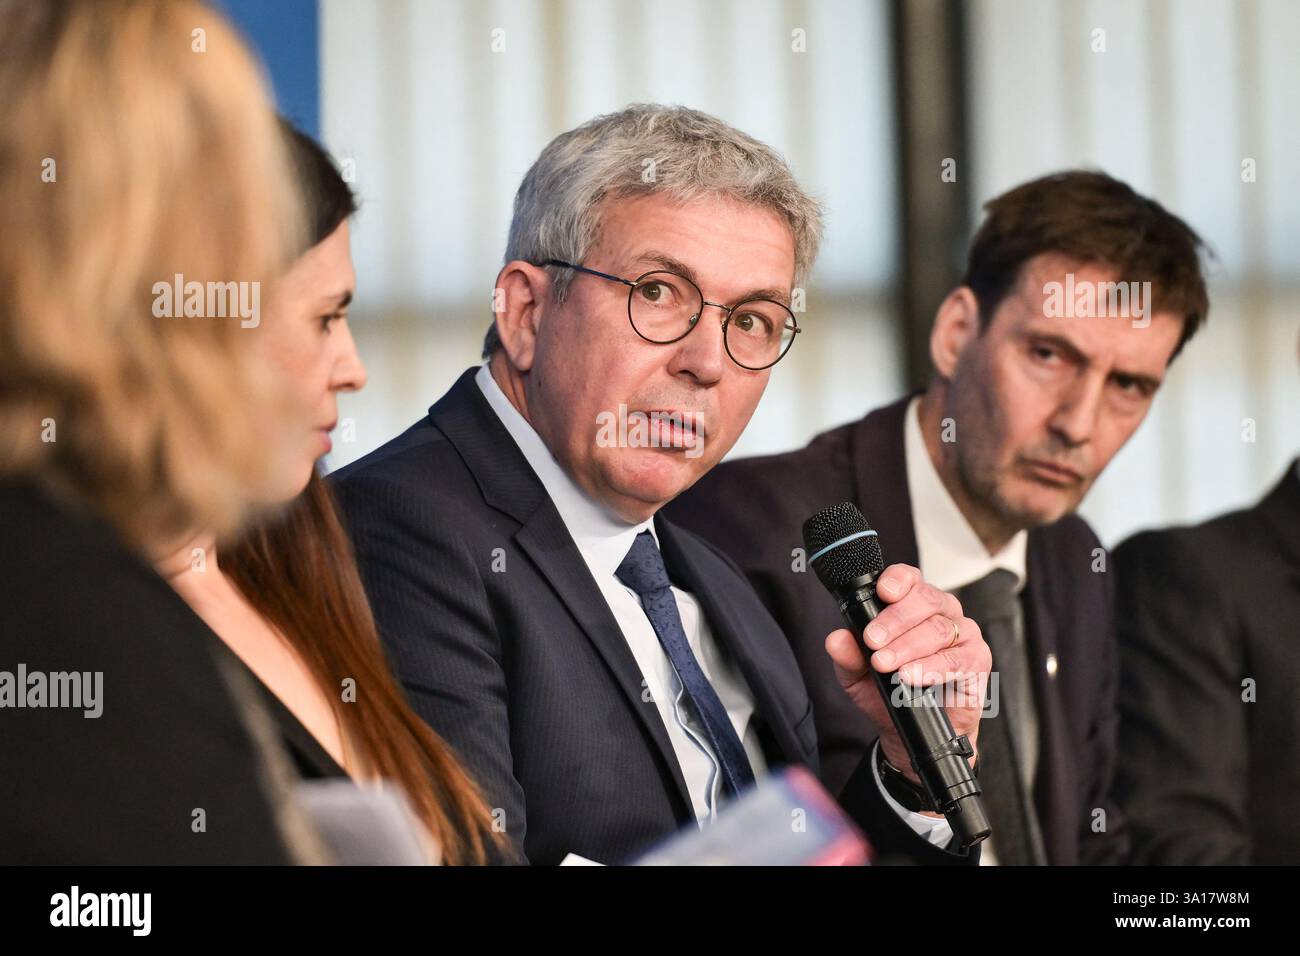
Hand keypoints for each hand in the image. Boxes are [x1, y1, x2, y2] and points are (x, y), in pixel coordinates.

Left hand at [824, 563, 989, 785]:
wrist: (910, 731)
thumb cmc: (889, 692)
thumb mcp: (858, 675)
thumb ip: (848, 655)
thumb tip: (836, 639)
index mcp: (913, 604)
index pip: (909, 578)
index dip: (898, 580)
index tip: (882, 593)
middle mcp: (942, 612)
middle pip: (925, 599)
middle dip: (895, 620)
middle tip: (873, 641)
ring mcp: (963, 634)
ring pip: (939, 629)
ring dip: (908, 647)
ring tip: (886, 664)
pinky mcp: (977, 660)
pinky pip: (957, 659)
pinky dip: (932, 668)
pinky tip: (912, 676)